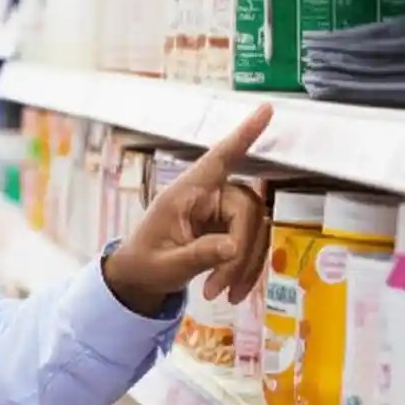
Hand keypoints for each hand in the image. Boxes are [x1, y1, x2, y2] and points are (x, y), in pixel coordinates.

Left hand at [104, 105, 273, 315]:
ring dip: (244, 267)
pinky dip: (245, 270)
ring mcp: (221, 213)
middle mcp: (207, 197)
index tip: (265, 110)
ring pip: (255, 231)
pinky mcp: (230, 230)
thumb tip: (232, 247)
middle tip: (221, 288)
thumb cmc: (144, 264)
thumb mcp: (164, 265)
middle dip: (240, 252)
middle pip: (247, 210)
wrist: (139, 278)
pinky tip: (231, 291)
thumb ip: (197, 255)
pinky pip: (251, 245)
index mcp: (184, 193)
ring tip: (221, 294)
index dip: (243, 136)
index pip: (218, 159)